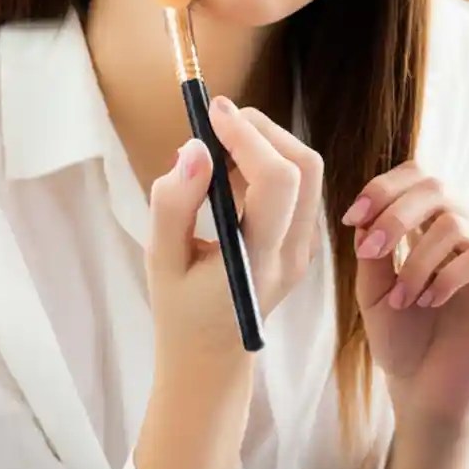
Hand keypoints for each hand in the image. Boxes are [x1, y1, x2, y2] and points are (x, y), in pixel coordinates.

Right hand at [145, 97, 322, 366]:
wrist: (211, 356)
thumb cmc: (179, 310)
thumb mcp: (160, 260)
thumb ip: (174, 205)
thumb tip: (195, 150)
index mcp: (258, 262)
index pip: (276, 182)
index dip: (247, 137)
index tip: (211, 112)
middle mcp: (293, 253)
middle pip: (305, 166)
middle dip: (262, 129)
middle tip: (216, 121)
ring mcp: (304, 249)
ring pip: (308, 171)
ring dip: (267, 142)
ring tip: (218, 146)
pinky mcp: (302, 242)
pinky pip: (299, 187)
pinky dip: (269, 162)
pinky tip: (231, 172)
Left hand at [343, 161, 468, 425]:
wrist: (425, 389)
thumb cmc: (400, 338)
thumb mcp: (373, 287)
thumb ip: (372, 246)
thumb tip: (366, 210)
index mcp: (432, 224)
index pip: (417, 176)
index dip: (383, 188)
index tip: (351, 218)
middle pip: (437, 187)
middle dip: (395, 216)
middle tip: (371, 253)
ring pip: (455, 222)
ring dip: (417, 261)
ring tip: (404, 299)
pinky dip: (446, 276)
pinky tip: (430, 302)